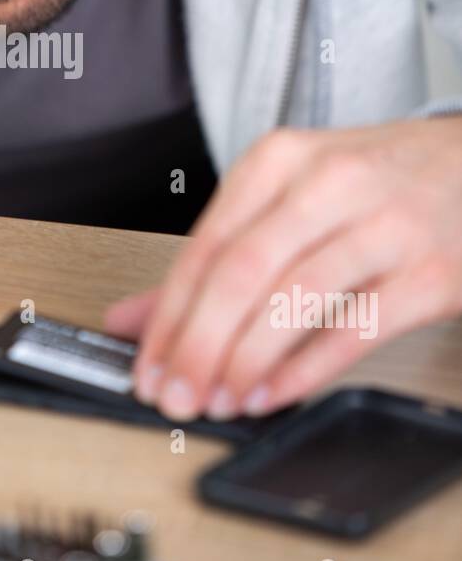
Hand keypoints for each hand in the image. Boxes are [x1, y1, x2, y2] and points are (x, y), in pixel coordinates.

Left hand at [104, 118, 461, 419]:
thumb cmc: (377, 183)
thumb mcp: (289, 196)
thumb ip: (212, 258)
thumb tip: (131, 320)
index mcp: (280, 160)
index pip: (205, 246)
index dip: (168, 317)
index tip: (146, 367)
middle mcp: (329, 184)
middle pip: (240, 273)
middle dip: (197, 346)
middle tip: (176, 395)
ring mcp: (384, 226)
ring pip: (293, 301)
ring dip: (245, 363)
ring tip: (220, 400)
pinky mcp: (430, 272)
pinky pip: (354, 330)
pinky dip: (304, 371)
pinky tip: (272, 395)